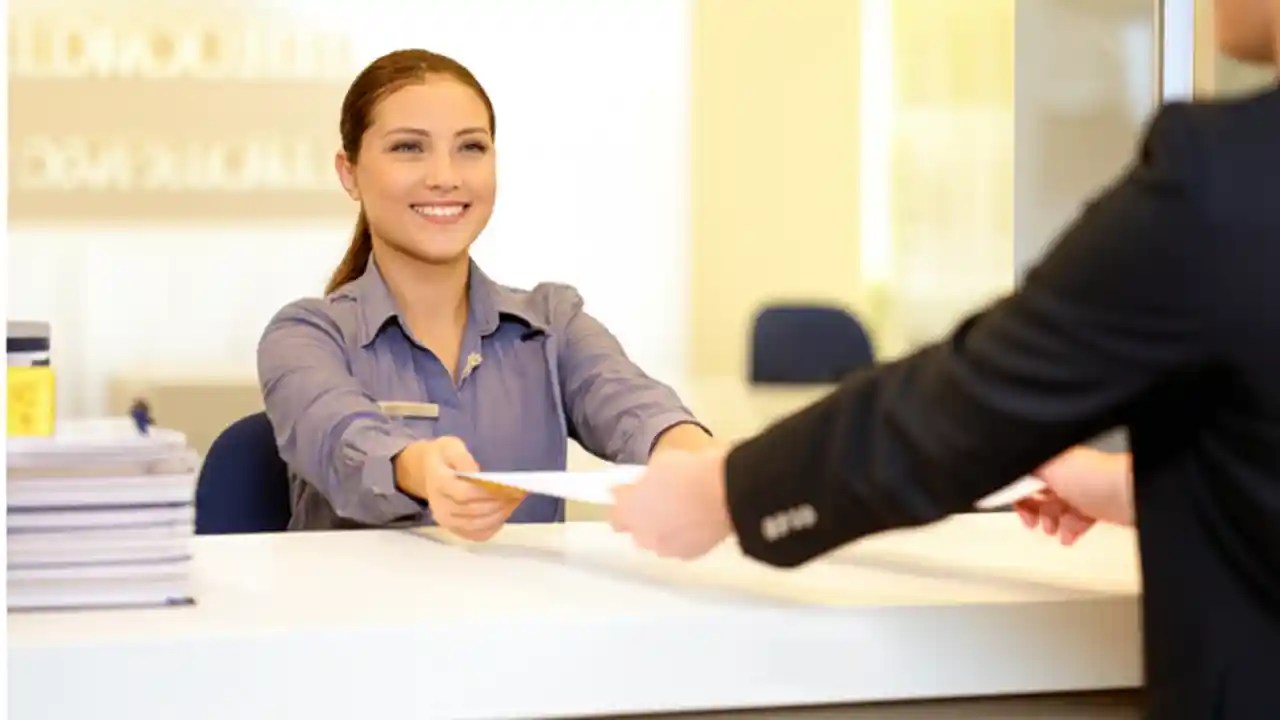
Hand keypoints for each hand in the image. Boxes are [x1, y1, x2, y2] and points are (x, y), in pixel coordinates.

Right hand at [395, 437, 525, 540]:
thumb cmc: (444, 456)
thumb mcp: (451, 446)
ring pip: (477, 525)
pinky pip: (477, 535)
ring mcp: (446, 521)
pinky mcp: (454, 529)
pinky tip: (504, 513)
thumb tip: (477, 474)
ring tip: (515, 501)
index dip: (488, 493)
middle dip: (499, 503)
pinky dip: (493, 526)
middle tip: (519, 493)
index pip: (465, 493)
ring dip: (499, 515)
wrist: (428, 472)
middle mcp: (439, 506)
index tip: (508, 486)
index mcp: (438, 483)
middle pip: (473, 511)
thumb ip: (463, 458)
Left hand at [609, 445, 733, 558]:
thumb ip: (641, 485)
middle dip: (645, 519)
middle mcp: (643, 535)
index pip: (616, 517)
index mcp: (630, 510)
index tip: (634, 494)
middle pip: (637, 532)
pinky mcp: (690, 555)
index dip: (625, 505)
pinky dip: (685, 537)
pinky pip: (681, 546)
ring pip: (659, 541)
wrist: (725, 491)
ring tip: (684, 512)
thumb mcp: (658, 466)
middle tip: (662, 501)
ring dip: (665, 530)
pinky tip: (697, 522)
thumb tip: (629, 493)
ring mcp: (666, 549)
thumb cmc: (688, 470)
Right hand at [1014, 446, 1133, 545]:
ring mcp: (1082, 492)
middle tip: (1031, 522)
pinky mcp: (1095, 509)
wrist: (1127, 494)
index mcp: (1052, 462)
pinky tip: (1066, 537)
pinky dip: (1068, 531)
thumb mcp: (1044, 469)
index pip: (1025, 477)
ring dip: (1050, 522)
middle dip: (1033, 510)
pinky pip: (1076, 521)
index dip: (1017, 494)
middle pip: (1040, 495)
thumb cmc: (1092, 476)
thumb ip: (1021, 472)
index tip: (1015, 509)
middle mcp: (1067, 475)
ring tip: (1050, 530)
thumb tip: (1003, 478)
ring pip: (1058, 510)